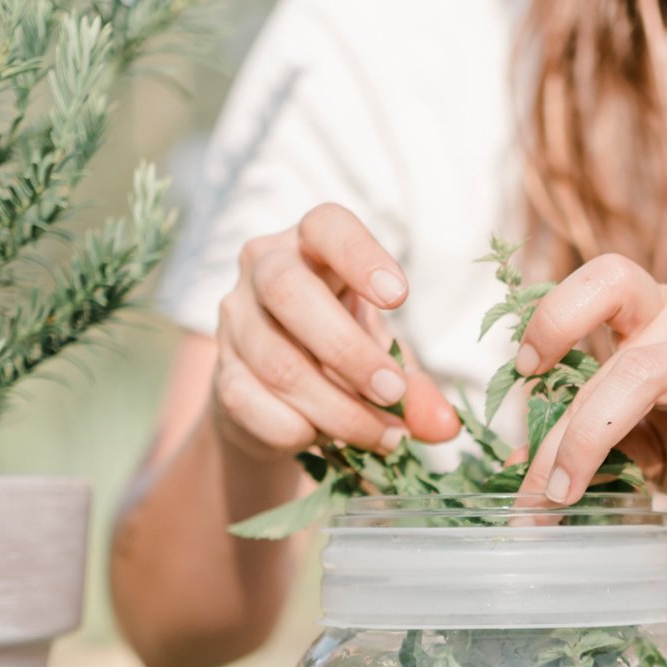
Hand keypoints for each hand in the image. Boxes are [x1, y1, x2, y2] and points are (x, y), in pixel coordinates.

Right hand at [212, 204, 460, 461]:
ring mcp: (235, 321)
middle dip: (348, 351)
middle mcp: (262, 270)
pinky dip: (297, 430)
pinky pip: (250, 403)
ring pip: (277, 361)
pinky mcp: (221, 374)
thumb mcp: (385, 359)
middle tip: (393, 393)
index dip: (360, 255)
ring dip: (338, 410)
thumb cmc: (342, 356)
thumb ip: (417, 390)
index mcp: (311, 246)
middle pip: (288, 291)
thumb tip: (445, 426)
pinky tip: (325, 440)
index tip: (399, 296)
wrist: (275, 400)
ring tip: (384, 438)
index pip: (327, 226)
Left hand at [514, 255, 666, 522]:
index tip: (521, 375)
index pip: (591, 292)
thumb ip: (599, 446)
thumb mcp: (649, 457)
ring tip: (564, 490)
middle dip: (556, 344)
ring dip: (592, 429)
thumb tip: (522, 465)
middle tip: (529, 429)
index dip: (549, 315)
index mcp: (647, 329)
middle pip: (612, 287)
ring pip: (649, 361)